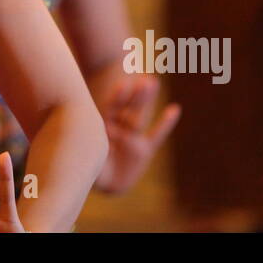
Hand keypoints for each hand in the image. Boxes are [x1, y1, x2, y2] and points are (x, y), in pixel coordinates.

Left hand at [93, 71, 180, 194]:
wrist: (103, 183)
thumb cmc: (92, 169)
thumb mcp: (88, 157)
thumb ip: (91, 147)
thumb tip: (88, 140)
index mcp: (102, 129)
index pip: (111, 110)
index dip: (117, 98)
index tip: (124, 84)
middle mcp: (118, 130)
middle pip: (127, 110)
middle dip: (135, 96)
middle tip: (144, 79)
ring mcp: (131, 139)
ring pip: (141, 117)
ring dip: (146, 101)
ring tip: (153, 81)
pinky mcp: (144, 151)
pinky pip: (157, 135)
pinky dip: (165, 124)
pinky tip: (175, 109)